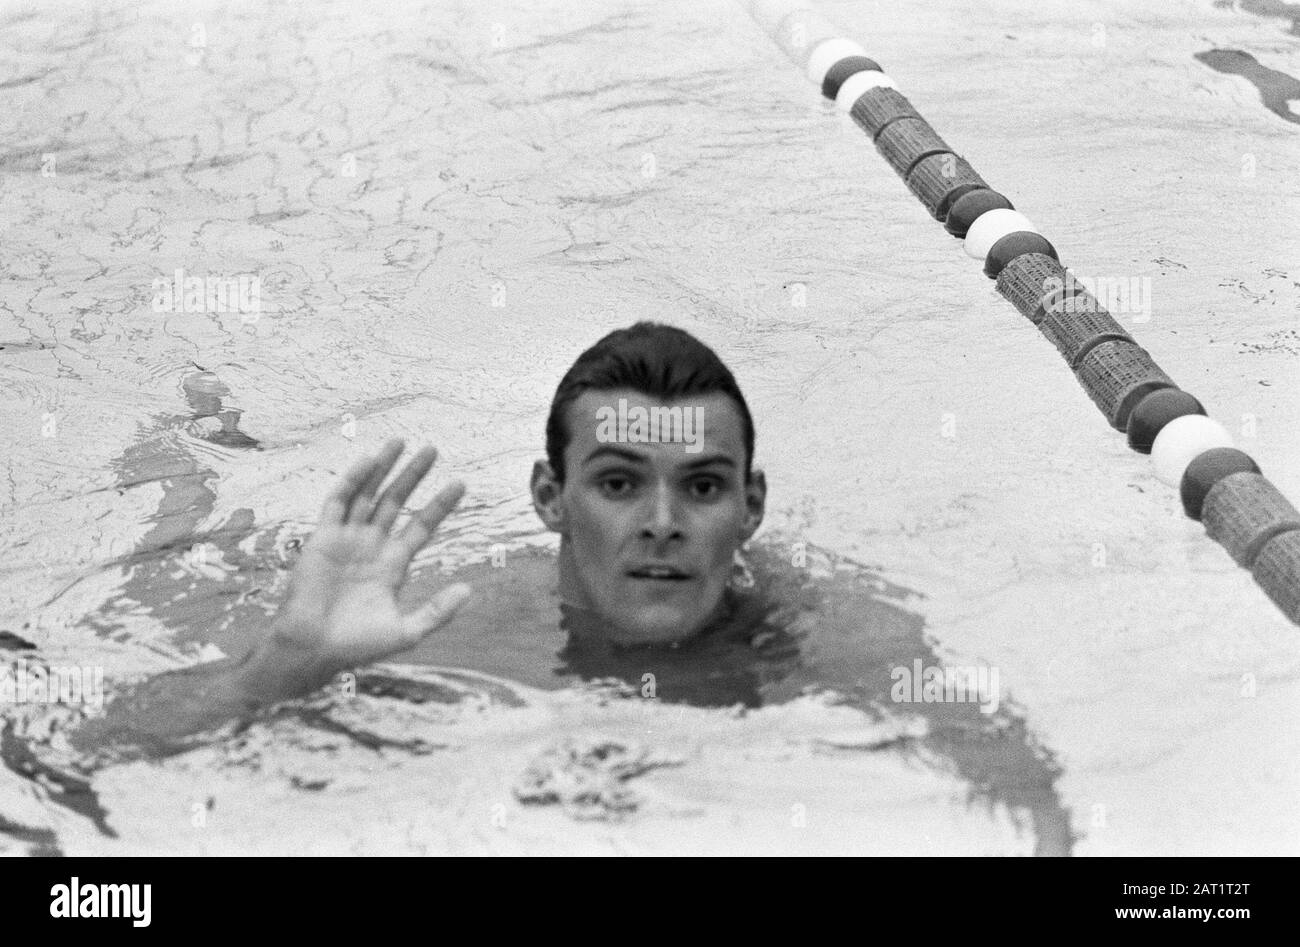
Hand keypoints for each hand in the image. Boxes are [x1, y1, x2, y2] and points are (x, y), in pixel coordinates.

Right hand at [250, 440, 470, 691]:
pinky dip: (353, 481)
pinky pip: (338, 502)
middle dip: (413, 476)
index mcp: (392, 565)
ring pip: (369, 495)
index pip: (421, 526)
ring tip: (401, 442)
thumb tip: (469, 590)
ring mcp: (347, 540)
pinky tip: (369, 461)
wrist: (313, 650)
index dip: (439, 505)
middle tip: (433, 449)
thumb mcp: (406, 631)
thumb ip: (438, 612)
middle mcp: (371, 546)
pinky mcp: (322, 538)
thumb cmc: (357, 646)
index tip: (460, 484)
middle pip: (396, 502)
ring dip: (384, 469)